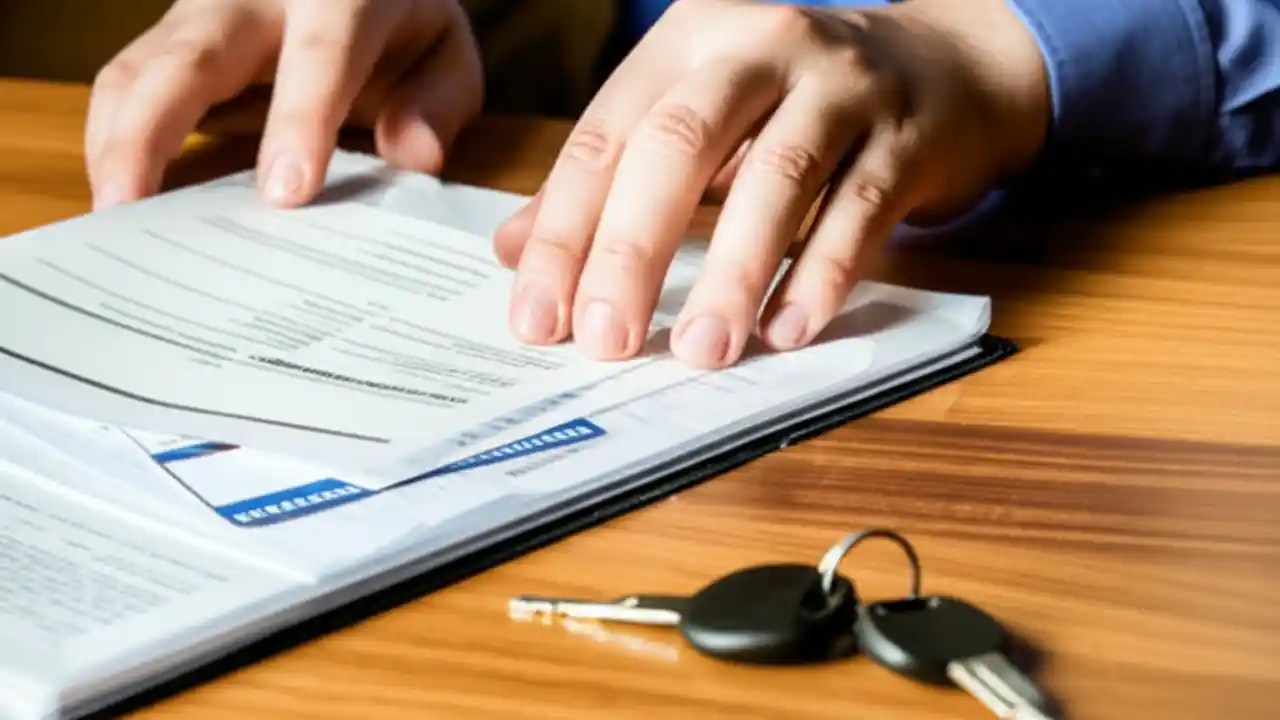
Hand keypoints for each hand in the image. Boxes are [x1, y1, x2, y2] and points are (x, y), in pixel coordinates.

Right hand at [86, 0, 482, 209]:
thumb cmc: (401, 25)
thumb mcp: (443, 53)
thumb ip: (435, 103)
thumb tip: (414, 160)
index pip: (318, 54)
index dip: (299, 122)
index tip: (285, 196)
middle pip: (190, 55)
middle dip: (154, 132)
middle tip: (131, 211)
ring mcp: (202, 13)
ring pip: (138, 69)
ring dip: (115, 144)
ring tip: (112, 220)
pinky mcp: (172, 38)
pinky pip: (128, 85)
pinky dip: (115, 141)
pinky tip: (123, 200)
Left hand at [494, 0, 1047, 368]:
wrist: (938, 68)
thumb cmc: (790, 105)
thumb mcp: (695, 121)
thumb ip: (610, 177)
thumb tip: (514, 249)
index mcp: (687, 41)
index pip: (608, 136)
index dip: (566, 230)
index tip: (539, 317)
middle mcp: (760, 48)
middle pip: (680, 147)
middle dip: (634, 250)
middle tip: (606, 341)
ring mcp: (841, 87)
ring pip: (777, 178)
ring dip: (734, 272)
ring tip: (700, 351)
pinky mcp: (906, 136)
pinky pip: (859, 208)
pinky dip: (822, 273)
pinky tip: (788, 330)